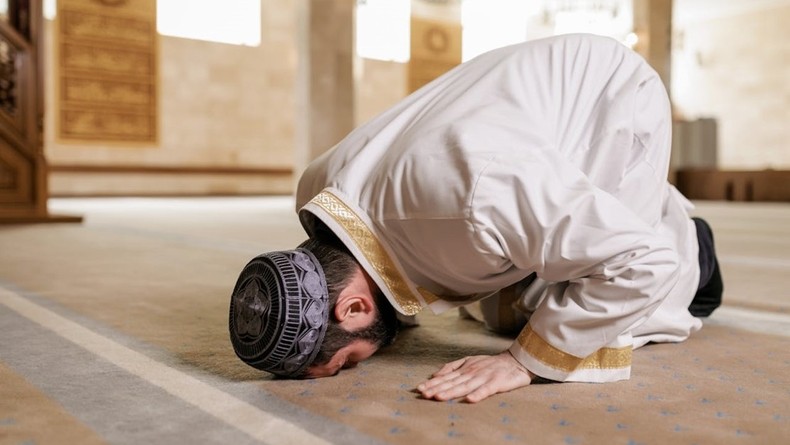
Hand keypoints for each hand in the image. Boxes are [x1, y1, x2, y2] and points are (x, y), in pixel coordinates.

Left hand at [416, 351, 533, 402]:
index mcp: (464, 369)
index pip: (445, 378)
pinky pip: (486, 390)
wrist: (515, 361)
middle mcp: (472, 373)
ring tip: (439, 398)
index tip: (419, 389)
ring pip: (465, 386)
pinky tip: (469, 400)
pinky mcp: (497, 383)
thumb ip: (452, 367)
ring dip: (451, 392)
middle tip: (423, 394)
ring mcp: (483, 377)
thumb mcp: (469, 361)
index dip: (432, 383)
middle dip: (437, 388)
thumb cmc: (490, 364)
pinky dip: (478, 394)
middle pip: (452, 382)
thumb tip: (435, 374)